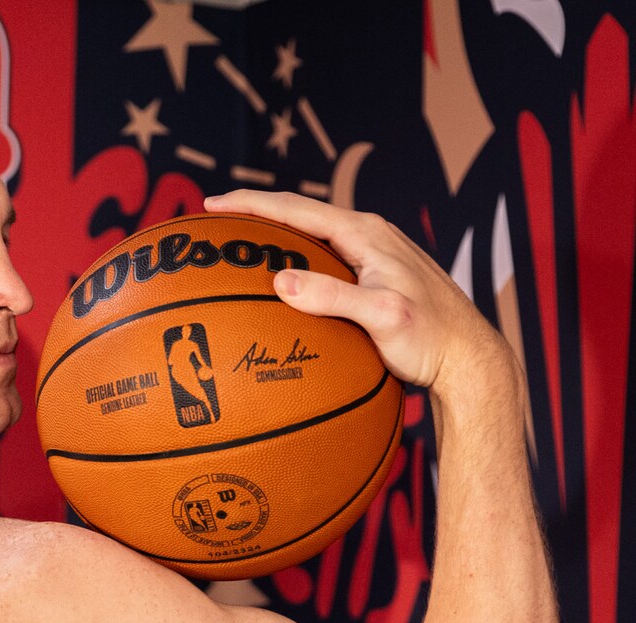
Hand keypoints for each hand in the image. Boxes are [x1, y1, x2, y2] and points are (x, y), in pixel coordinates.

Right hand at [203, 190, 511, 399]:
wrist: (467, 356)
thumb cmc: (430, 338)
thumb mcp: (380, 317)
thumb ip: (333, 297)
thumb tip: (281, 281)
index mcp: (367, 235)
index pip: (298, 211)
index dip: (253, 206)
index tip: (214, 207)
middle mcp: (371, 236)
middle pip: (303, 215)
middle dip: (259, 212)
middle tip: (218, 218)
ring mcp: (375, 255)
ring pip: (315, 235)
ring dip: (278, 234)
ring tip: (244, 240)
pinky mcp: (378, 276)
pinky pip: (327, 259)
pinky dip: (298, 259)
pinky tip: (286, 277)